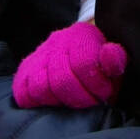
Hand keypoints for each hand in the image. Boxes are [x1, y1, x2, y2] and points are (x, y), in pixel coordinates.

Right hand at [12, 22, 127, 108]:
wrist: (81, 52)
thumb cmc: (100, 63)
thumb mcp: (114, 59)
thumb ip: (115, 59)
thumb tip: (109, 54)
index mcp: (81, 35)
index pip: (84, 63)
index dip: (96, 85)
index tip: (105, 93)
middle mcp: (57, 42)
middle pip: (61, 79)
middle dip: (80, 98)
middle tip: (91, 102)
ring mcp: (38, 56)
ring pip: (40, 87)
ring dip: (59, 102)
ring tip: (73, 103)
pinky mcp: (25, 71)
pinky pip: (24, 93)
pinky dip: (37, 103)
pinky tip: (54, 103)